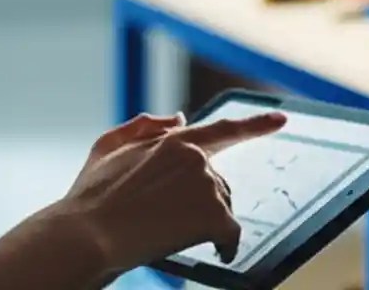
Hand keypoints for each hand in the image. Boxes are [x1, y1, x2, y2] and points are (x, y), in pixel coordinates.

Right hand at [59, 111, 286, 276]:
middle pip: (216, 183)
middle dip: (199, 200)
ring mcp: (207, 184)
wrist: (87, 234)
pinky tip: (215, 251)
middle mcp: (196, 156)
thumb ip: (144, 127)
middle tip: (164, 217)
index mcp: (174, 140)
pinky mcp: (214, 213)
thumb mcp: (107, 147)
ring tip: (167, 230)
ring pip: (221, 207)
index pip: (224, 129)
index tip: (281, 119)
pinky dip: (226, 246)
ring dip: (205, 221)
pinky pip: (231, 233)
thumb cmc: (90, 198)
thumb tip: (179, 118)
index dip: (256, 125)